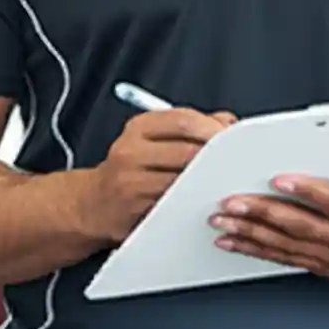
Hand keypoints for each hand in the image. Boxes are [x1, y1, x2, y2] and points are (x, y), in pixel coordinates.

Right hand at [79, 108, 236, 244]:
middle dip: (216, 157)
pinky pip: (176, 203)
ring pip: (184, 180)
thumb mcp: (151, 139)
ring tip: (222, 182)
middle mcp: (131, 151)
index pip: (183, 120)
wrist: (94, 203)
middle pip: (187, 151)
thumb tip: (227, 121)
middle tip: (235, 162)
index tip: (231, 137)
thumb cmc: (130, 170)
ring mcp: (132, 181)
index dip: (212, 128)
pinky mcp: (137, 208)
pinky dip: (194, 200)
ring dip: (208, 181)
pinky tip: (203, 199)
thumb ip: (189, 127)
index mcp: (138, 128)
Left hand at [211, 157, 328, 304]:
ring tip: (221, 223)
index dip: (308, 191)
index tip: (281, 179)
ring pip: (286, 246)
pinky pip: (287, 260)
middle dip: (260, 214)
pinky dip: (259, 252)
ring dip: (251, 234)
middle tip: (230, 203)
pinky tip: (235, 244)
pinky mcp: (327, 268)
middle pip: (298, 226)